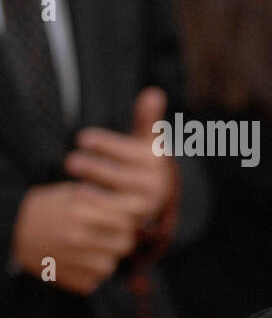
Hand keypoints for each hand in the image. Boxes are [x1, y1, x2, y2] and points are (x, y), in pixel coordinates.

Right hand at [9, 181, 137, 294]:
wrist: (8, 232)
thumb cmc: (46, 208)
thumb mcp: (73, 194)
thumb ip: (109, 200)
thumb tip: (145, 206)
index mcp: (79, 211)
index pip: (126, 219)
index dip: (126, 218)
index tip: (118, 217)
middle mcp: (76, 237)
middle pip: (124, 244)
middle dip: (121, 238)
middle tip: (108, 234)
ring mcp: (71, 260)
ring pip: (110, 265)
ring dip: (105, 257)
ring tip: (90, 248)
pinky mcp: (66, 279)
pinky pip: (94, 281)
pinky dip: (89, 273)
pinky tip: (76, 261)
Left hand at [63, 87, 173, 228]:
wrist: (156, 198)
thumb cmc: (142, 163)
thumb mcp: (146, 141)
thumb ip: (146, 119)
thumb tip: (154, 92)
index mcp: (155, 162)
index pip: (130, 152)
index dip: (106, 144)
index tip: (81, 137)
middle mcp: (154, 186)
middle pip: (124, 179)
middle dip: (96, 170)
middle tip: (70, 161)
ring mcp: (145, 207)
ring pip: (121, 204)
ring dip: (96, 197)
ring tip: (73, 190)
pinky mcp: (135, 225)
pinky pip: (115, 223)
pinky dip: (96, 215)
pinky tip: (76, 205)